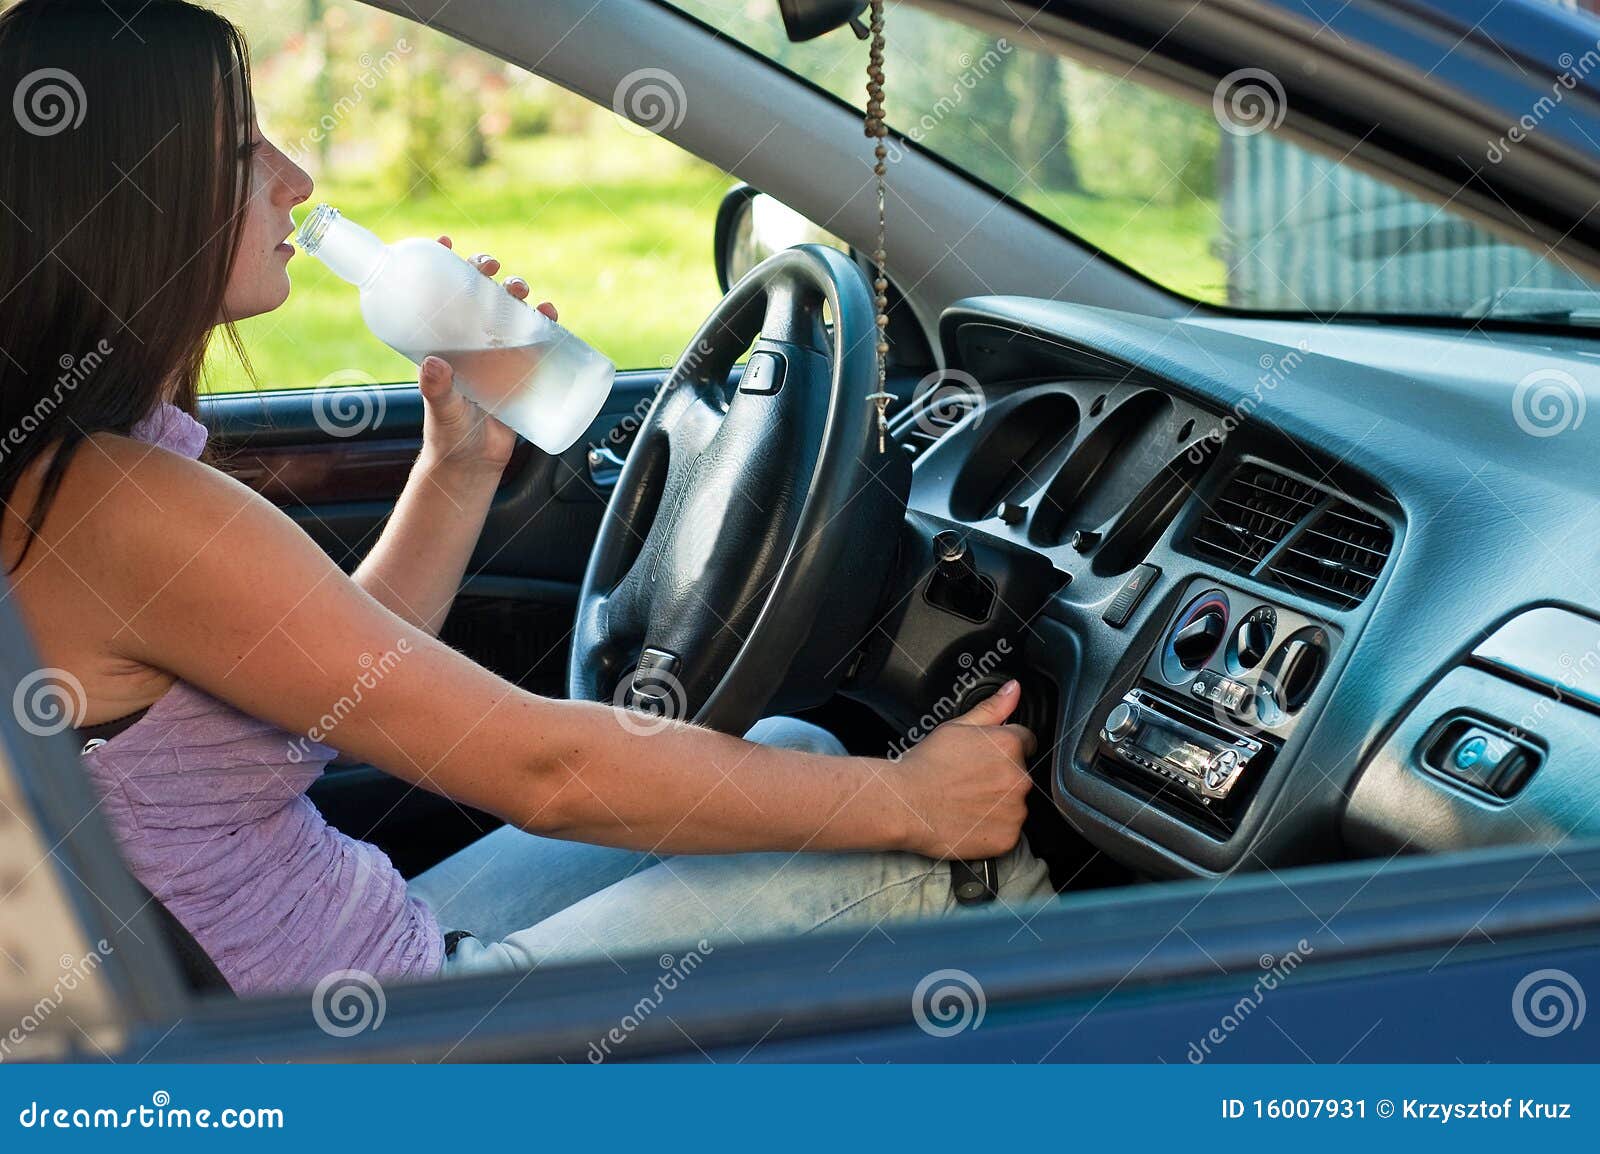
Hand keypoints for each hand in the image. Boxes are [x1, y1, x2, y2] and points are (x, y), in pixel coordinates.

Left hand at [417, 237, 559, 478]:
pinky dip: (546, 322)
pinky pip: (537, 339)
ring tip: (523, 291)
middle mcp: (469, 341)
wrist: (474, 464)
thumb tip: (434, 364)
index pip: (438, 294)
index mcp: (442, 342)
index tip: (446, 243)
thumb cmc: (448, 434)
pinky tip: (550, 313)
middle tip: (492, 267)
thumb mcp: (440, 408)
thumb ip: (436, 388)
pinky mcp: (521, 369)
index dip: (442, 265)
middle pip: (478, 294)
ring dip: (517, 292)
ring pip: (509, 311)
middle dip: (486, 272)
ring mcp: (496, 353)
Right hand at [890, 679, 1034, 859]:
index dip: (1003, 749)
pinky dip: (993, 830)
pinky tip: (970, 821)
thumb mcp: (956, 727)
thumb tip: (1014, 689)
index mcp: (1009, 744)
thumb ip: (992, 708)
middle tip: (969, 782)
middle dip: (1000, 777)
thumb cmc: (924, 765)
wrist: (903, 804)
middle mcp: (1019, 777)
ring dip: (999, 805)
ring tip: (966, 803)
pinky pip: (1009, 832)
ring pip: (1015, 805)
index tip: (985, 760)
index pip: (1025, 742)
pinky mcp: (1008, 838)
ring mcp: (1015, 810)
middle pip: (1020, 774)